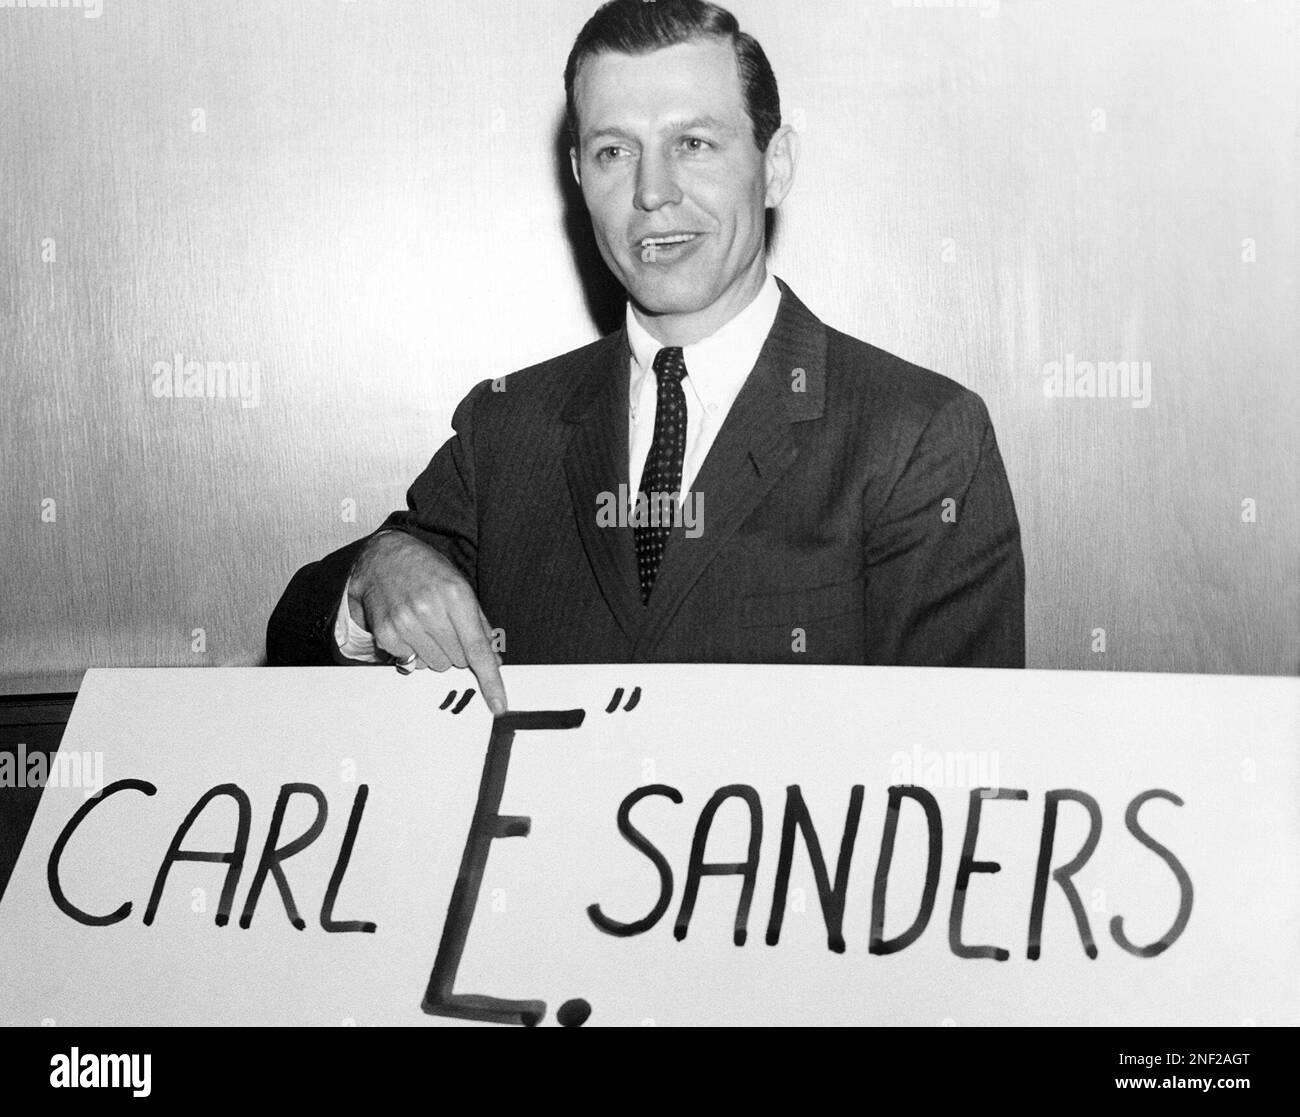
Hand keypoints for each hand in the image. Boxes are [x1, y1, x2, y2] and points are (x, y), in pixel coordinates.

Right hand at [348, 532, 506, 714]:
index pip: (477, 649)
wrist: (384, 557)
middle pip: (458, 660)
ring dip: (437, 652)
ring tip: (427, 625)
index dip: (491, 680)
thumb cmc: (428, 572)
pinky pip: (412, 662)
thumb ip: (480, 624)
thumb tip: (495, 660)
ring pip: (436, 665)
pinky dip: (415, 651)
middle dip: (458, 649)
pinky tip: (410, 628)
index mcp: (455, 595)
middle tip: (447, 626)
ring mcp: (404, 622)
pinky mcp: (385, 633)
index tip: (499, 705)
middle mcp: (429, 610)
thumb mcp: (461, 587)